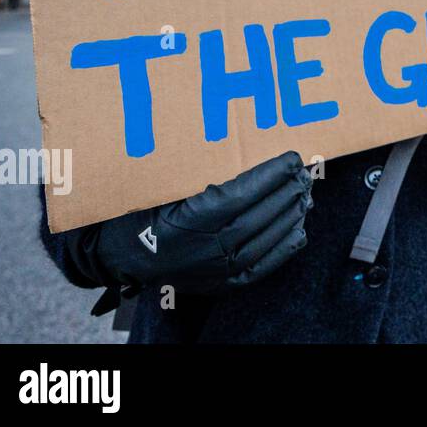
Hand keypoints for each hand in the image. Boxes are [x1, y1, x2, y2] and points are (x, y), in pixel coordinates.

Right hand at [93, 150, 310, 294]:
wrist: (120, 255)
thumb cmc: (141, 210)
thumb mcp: (160, 185)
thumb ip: (198, 171)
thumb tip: (242, 141)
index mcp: (183, 222)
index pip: (237, 196)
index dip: (269, 176)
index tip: (291, 158)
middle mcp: (200, 251)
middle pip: (255, 218)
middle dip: (285, 193)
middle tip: (305, 172)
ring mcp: (212, 271)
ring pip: (262, 242)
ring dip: (289, 216)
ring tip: (305, 194)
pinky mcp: (220, 284)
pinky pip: (260, 267)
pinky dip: (283, 247)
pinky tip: (300, 227)